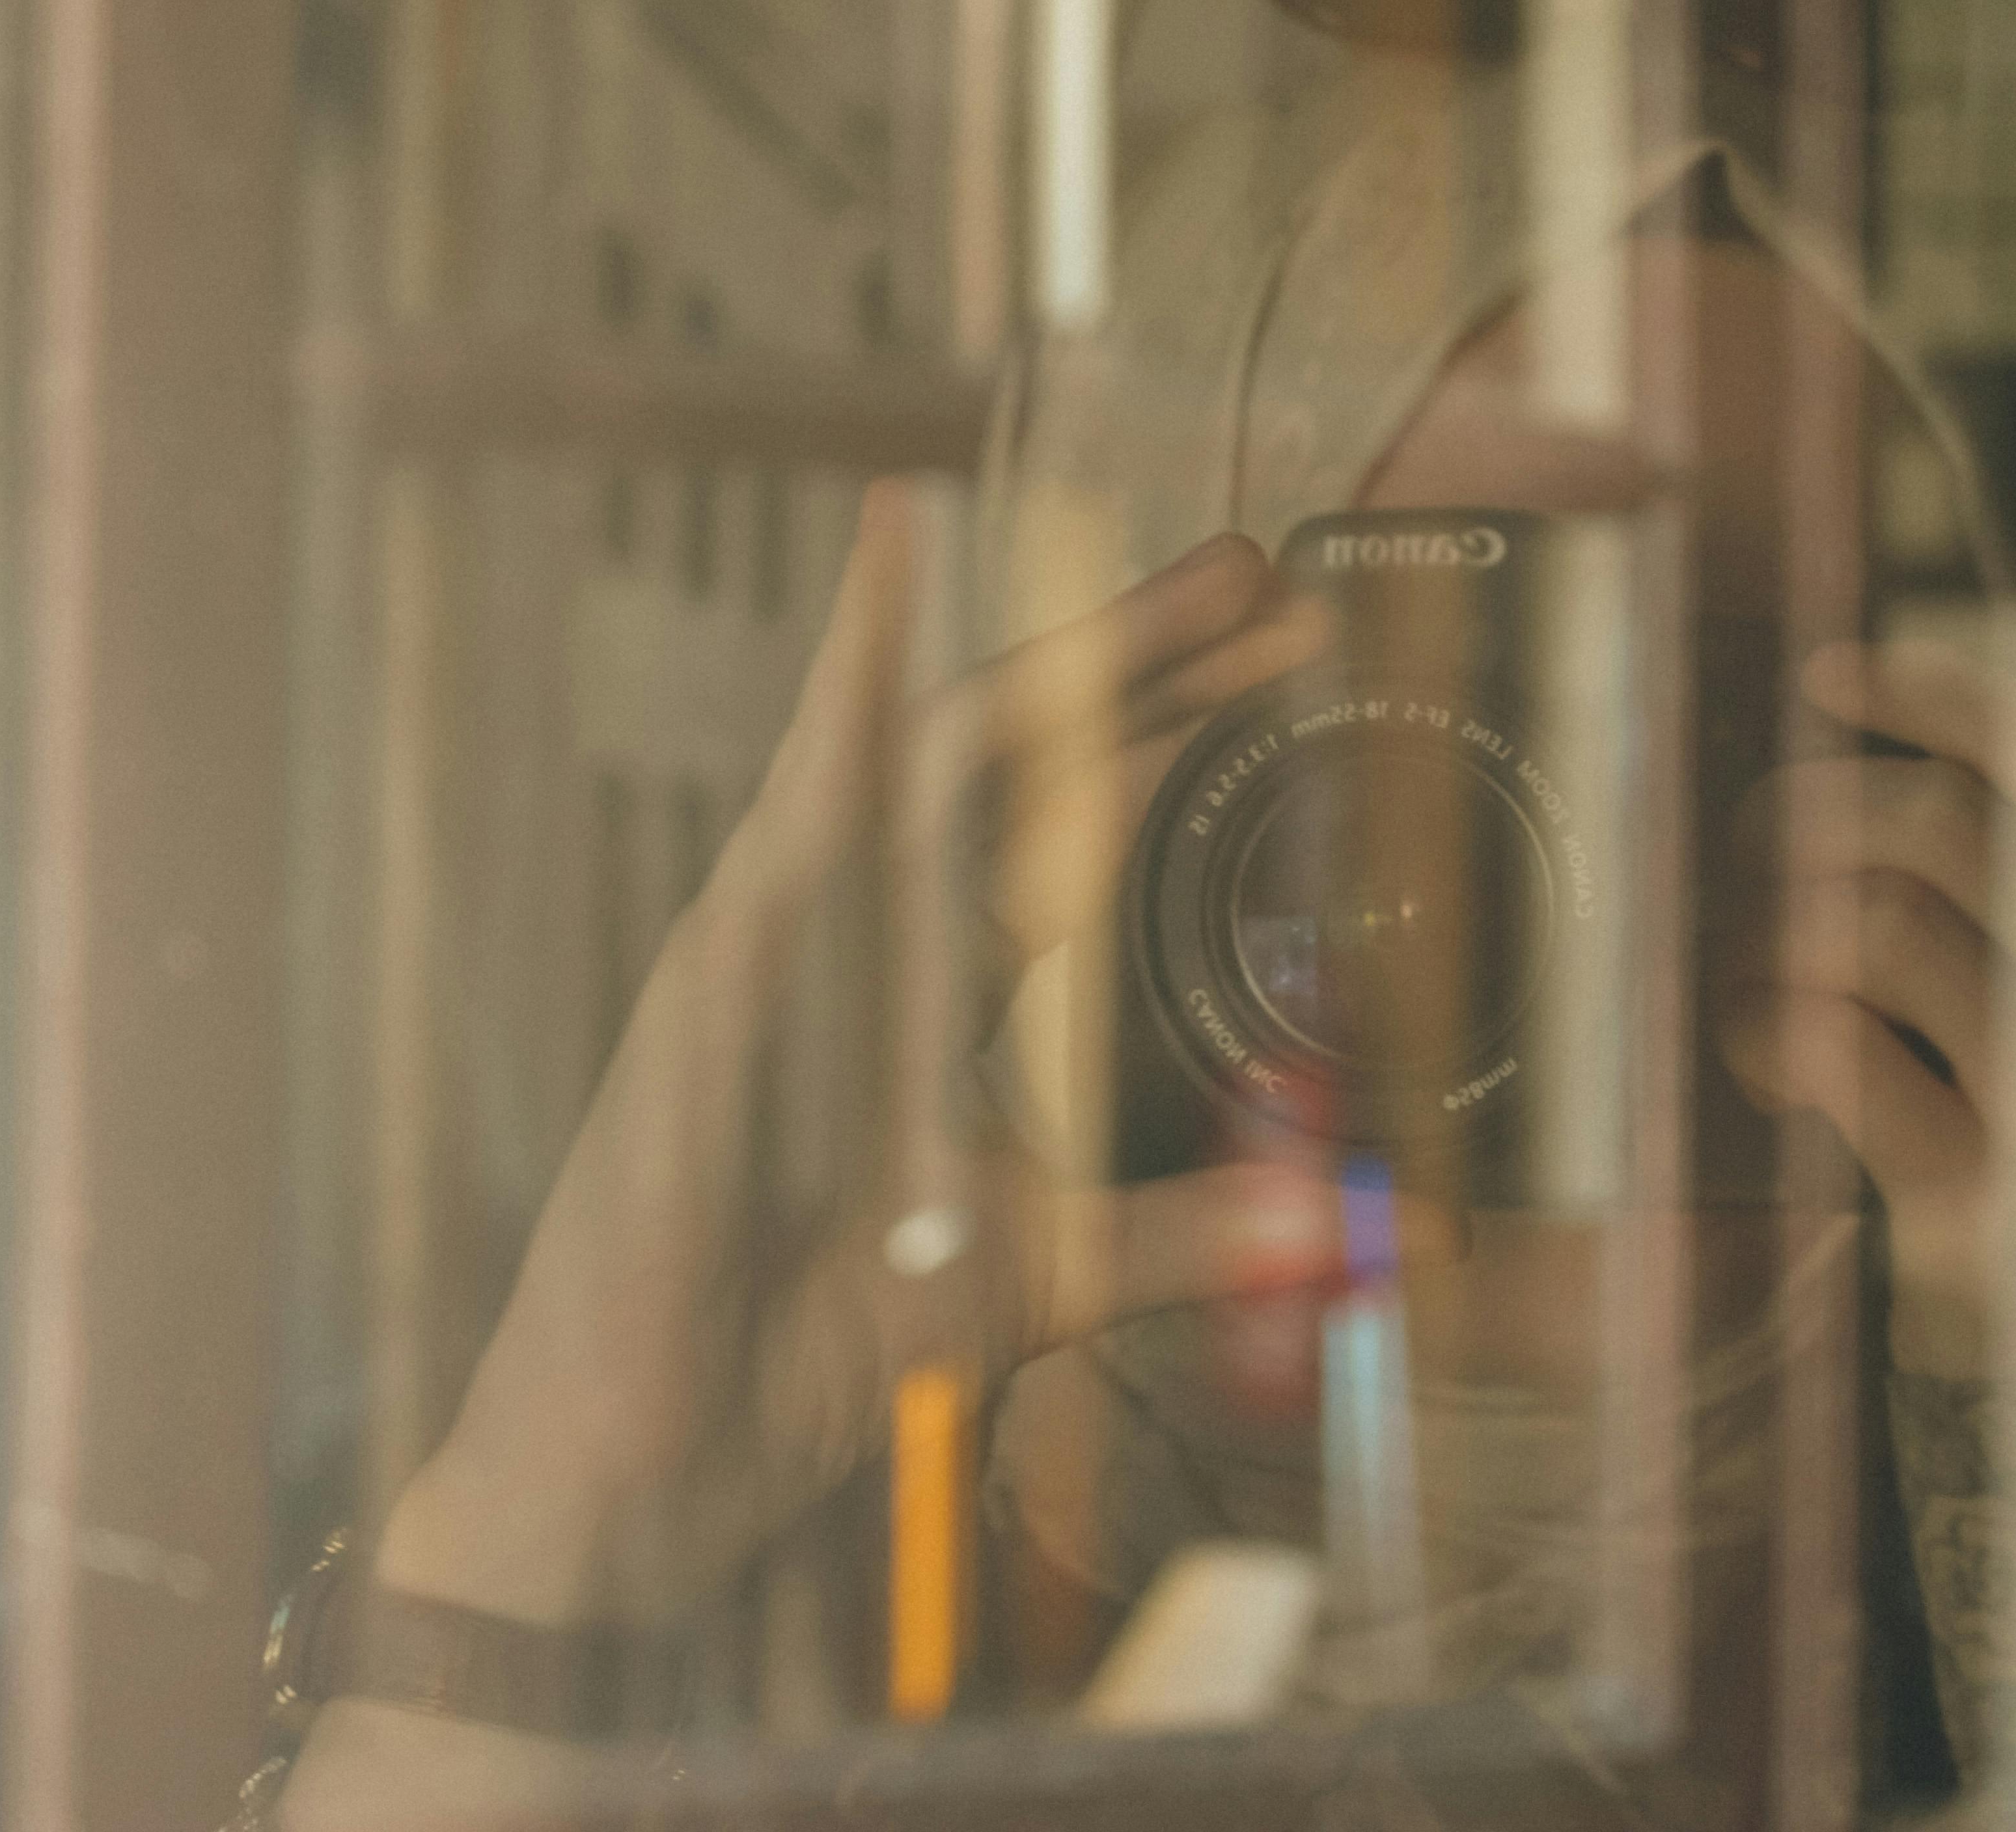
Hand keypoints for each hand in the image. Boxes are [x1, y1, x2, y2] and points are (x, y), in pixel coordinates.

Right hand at [376, 485, 1343, 1623]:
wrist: (664, 1459)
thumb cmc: (816, 1352)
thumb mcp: (1050, 1273)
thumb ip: (1190, 1232)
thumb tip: (1351, 1226)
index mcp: (928, 984)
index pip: (1070, 823)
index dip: (1175, 730)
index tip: (1295, 648)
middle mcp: (862, 932)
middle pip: (1017, 757)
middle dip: (1139, 656)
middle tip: (1270, 565)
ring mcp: (786, 931)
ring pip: (932, 744)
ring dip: (1056, 645)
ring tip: (1163, 562)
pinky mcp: (726, 958)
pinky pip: (807, 788)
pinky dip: (855, 670)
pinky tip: (901, 555)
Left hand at [1714, 641, 2015, 1372]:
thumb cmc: (1995, 1172)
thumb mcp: (2006, 1023)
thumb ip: (1962, 908)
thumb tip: (1821, 764)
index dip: (1948, 693)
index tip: (1828, 673)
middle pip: (1946, 826)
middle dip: (1807, 824)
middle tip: (1739, 880)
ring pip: (1884, 927)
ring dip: (1768, 941)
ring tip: (1743, 993)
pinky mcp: (1986, 1205)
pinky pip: (1838, 1051)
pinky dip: (1766, 1039)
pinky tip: (1760, 1072)